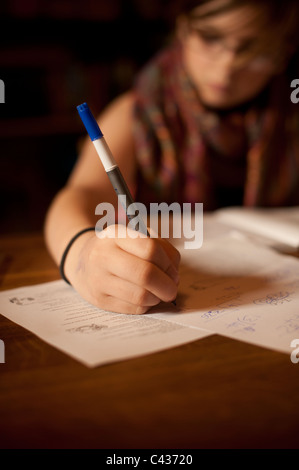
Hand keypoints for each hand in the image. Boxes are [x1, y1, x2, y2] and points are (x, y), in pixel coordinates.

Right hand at [65, 224, 179, 313]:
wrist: (81, 260)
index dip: (168, 264)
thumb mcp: (135, 237)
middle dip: (166, 286)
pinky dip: (145, 305)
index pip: (150, 249)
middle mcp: (103, 255)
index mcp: (116, 234)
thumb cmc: (118, 248)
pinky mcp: (99, 300)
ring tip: (158, 293)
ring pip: (140, 296)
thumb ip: (160, 248)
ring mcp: (98, 279)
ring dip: (157, 298)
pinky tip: (144, 298)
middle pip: (145, 274)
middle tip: (172, 289)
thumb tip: (174, 276)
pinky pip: (132, 308)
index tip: (173, 272)